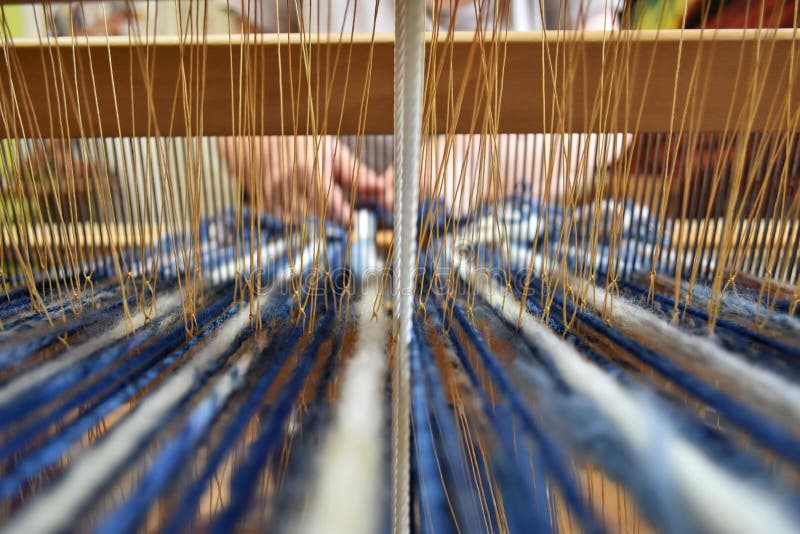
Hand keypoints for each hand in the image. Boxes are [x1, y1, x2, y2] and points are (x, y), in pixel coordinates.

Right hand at [224, 136, 382, 225]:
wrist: (258, 139)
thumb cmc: (302, 141)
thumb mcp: (331, 149)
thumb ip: (355, 172)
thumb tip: (380, 188)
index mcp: (307, 166)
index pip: (329, 203)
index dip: (343, 216)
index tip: (353, 223)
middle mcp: (288, 182)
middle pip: (318, 214)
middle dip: (332, 214)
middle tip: (340, 210)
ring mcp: (273, 193)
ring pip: (304, 218)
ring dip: (316, 213)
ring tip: (317, 195)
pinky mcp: (266, 203)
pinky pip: (289, 218)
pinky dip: (300, 213)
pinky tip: (300, 197)